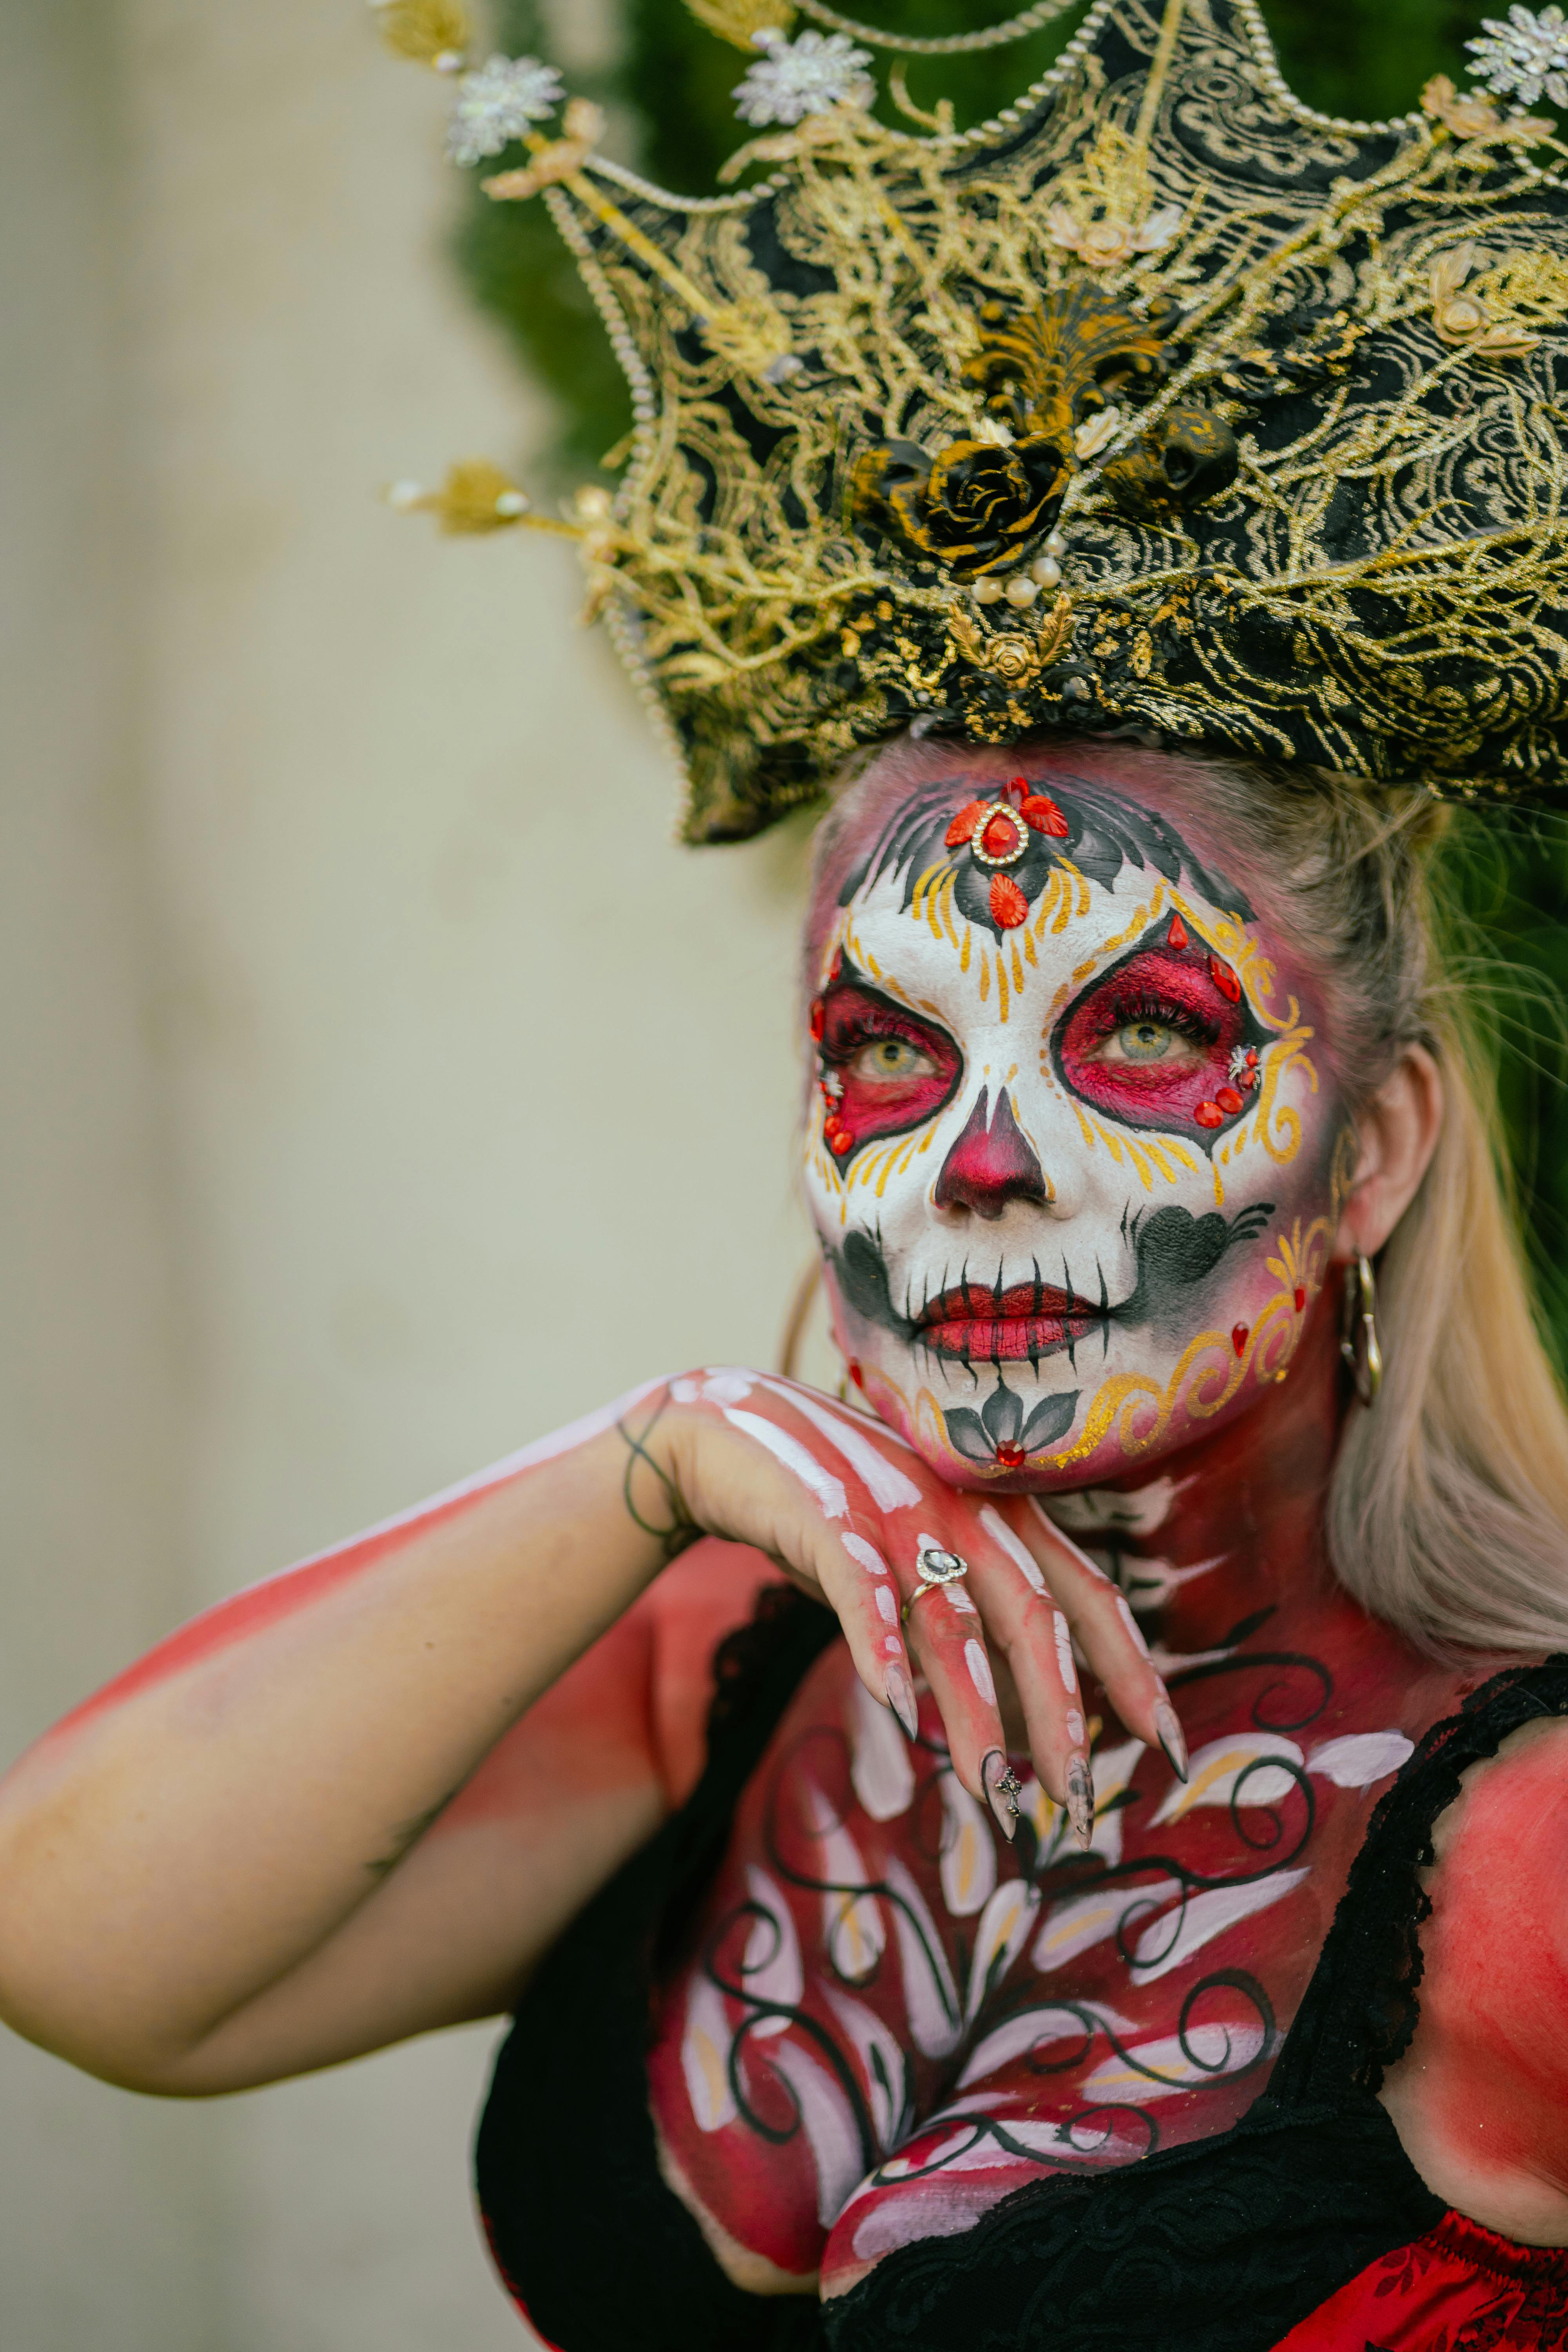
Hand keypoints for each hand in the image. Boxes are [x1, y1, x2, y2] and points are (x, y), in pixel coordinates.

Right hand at [639, 1369, 1185, 1847]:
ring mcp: (895, 1509)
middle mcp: (961, 1509)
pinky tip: (896, 1708)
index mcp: (1000, 1514)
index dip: (1130, 1670)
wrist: (727, 1426)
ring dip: (977, 1716)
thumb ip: (972, 1613)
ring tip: (994, 1796)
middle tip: (1077, 1802)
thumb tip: (1024, 1720)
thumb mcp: (921, 1551)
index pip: (1089, 1594)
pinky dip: (881, 1646)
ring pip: (953, 1623)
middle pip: (1033, 1619)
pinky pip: (862, 1589)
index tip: (1166, 1746)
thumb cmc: (838, 1504)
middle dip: (1062, 1716)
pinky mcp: (827, 1515)